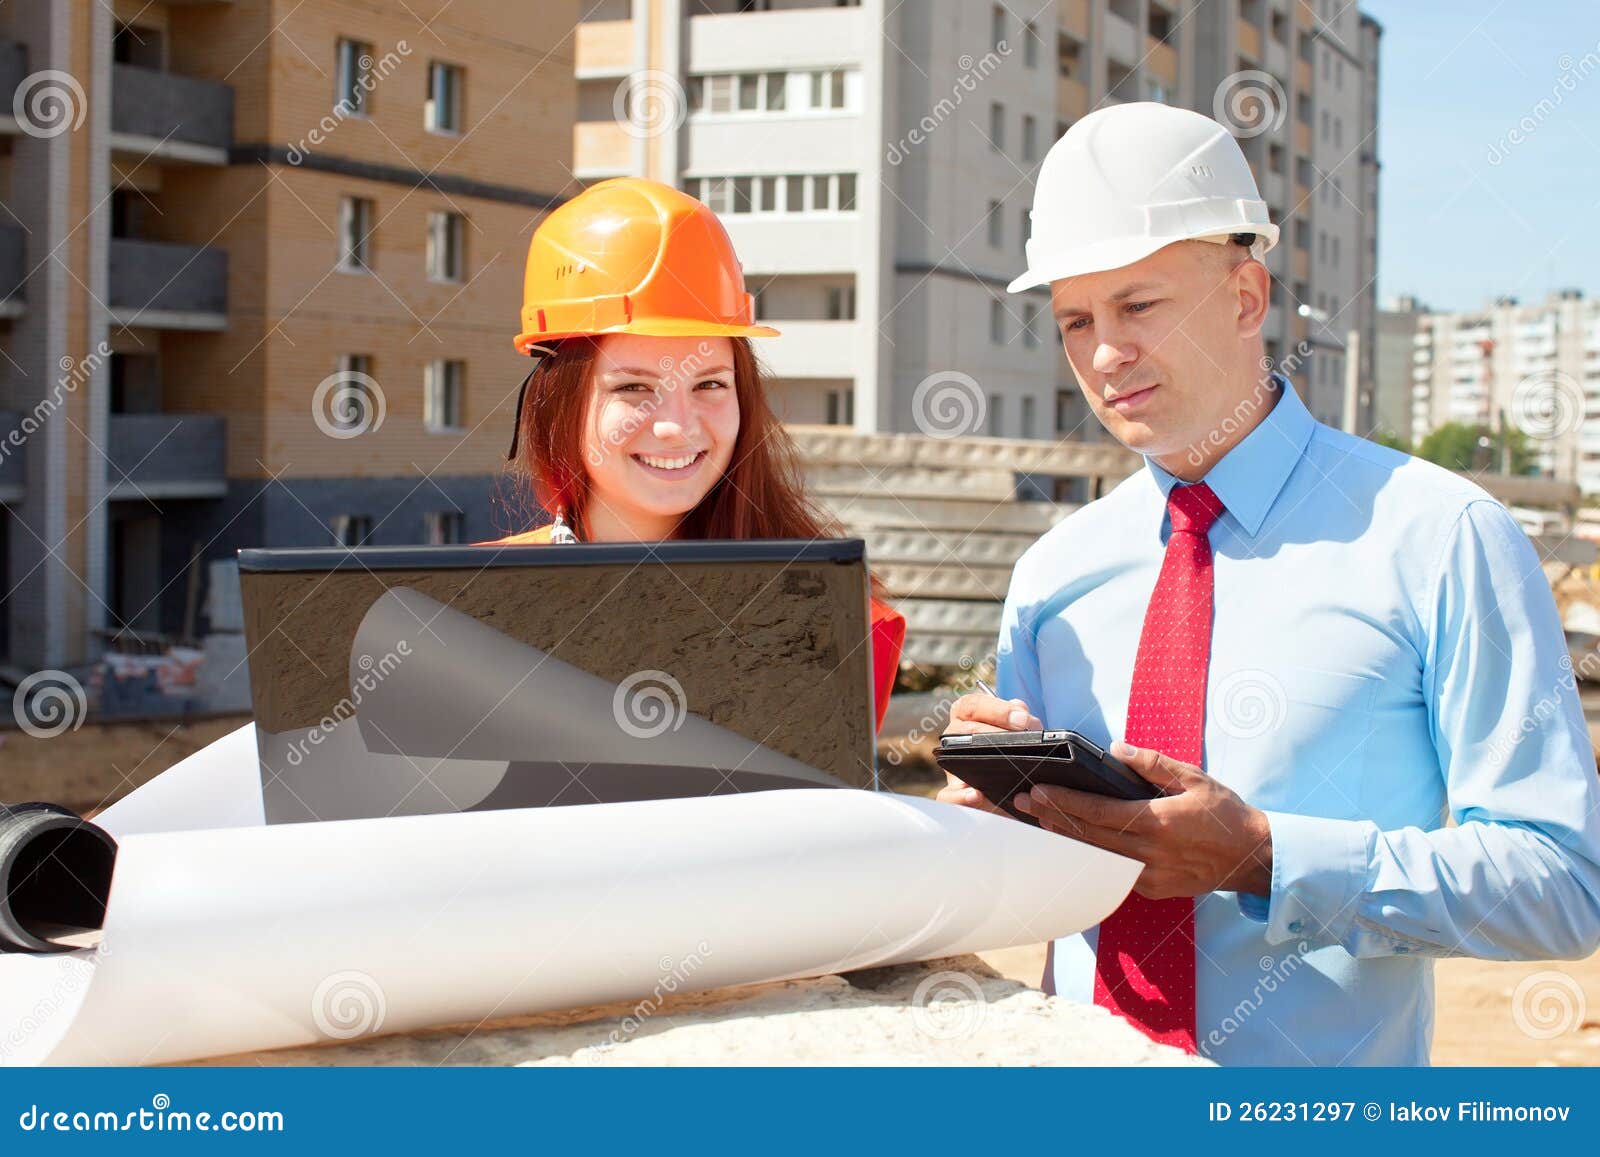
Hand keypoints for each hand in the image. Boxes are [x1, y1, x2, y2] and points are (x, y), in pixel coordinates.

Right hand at [935, 692, 1043, 814]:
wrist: (1014, 786)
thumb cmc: (1013, 749)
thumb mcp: (1019, 730)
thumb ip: (1020, 717)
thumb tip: (1022, 713)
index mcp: (966, 716)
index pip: (972, 705)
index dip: (998, 710)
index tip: (1023, 720)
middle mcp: (954, 737)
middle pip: (966, 729)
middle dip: (998, 734)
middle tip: (1025, 742)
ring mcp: (951, 764)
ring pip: (954, 757)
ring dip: (978, 760)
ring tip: (1002, 764)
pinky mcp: (954, 792)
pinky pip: (947, 795)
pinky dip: (959, 796)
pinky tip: (976, 795)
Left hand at [1013, 740, 1273, 899]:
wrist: (1253, 857)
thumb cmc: (1224, 812)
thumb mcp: (1194, 778)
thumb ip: (1153, 763)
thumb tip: (1116, 749)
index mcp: (1157, 822)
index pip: (1098, 812)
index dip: (1064, 802)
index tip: (1037, 791)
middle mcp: (1149, 853)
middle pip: (1088, 836)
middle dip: (1053, 818)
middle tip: (1023, 803)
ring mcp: (1149, 876)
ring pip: (1095, 858)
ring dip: (1065, 839)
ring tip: (1039, 820)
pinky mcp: (1152, 889)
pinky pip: (1112, 873)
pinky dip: (1091, 857)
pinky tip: (1073, 843)